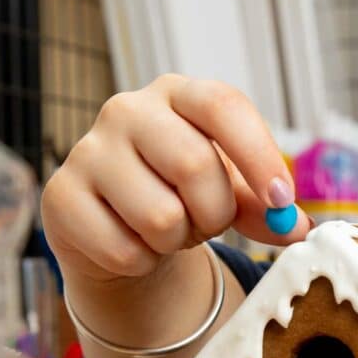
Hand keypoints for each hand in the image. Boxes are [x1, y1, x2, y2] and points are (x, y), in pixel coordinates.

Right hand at [42, 75, 306, 293]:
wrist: (112, 226)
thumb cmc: (177, 194)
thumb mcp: (226, 189)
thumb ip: (263, 205)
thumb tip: (296, 227)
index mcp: (176, 94)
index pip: (223, 106)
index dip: (259, 155)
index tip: (282, 200)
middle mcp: (127, 110)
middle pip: (194, 164)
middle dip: (214, 213)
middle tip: (206, 223)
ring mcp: (87, 151)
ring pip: (160, 216)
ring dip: (176, 241)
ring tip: (167, 231)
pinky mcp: (61, 197)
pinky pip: (124, 250)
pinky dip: (141, 262)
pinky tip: (132, 244)